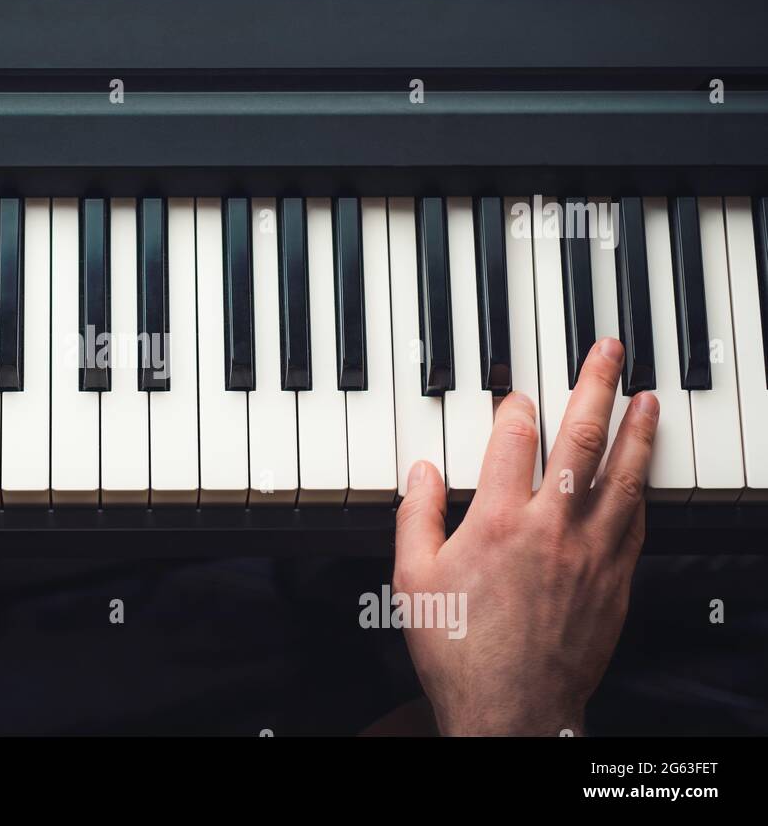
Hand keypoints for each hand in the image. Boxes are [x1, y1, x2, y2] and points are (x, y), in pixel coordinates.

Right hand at [394, 337, 657, 735]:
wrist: (510, 709)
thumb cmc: (459, 650)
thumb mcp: (412, 578)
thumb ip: (417, 516)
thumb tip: (423, 472)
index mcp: (497, 521)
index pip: (515, 438)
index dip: (518, 407)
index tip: (519, 396)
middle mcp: (552, 528)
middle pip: (583, 439)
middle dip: (598, 386)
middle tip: (610, 352)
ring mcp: (591, 553)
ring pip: (624, 475)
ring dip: (638, 430)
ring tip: (648, 398)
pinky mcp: (615, 581)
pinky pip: (636, 521)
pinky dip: (640, 489)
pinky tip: (642, 474)